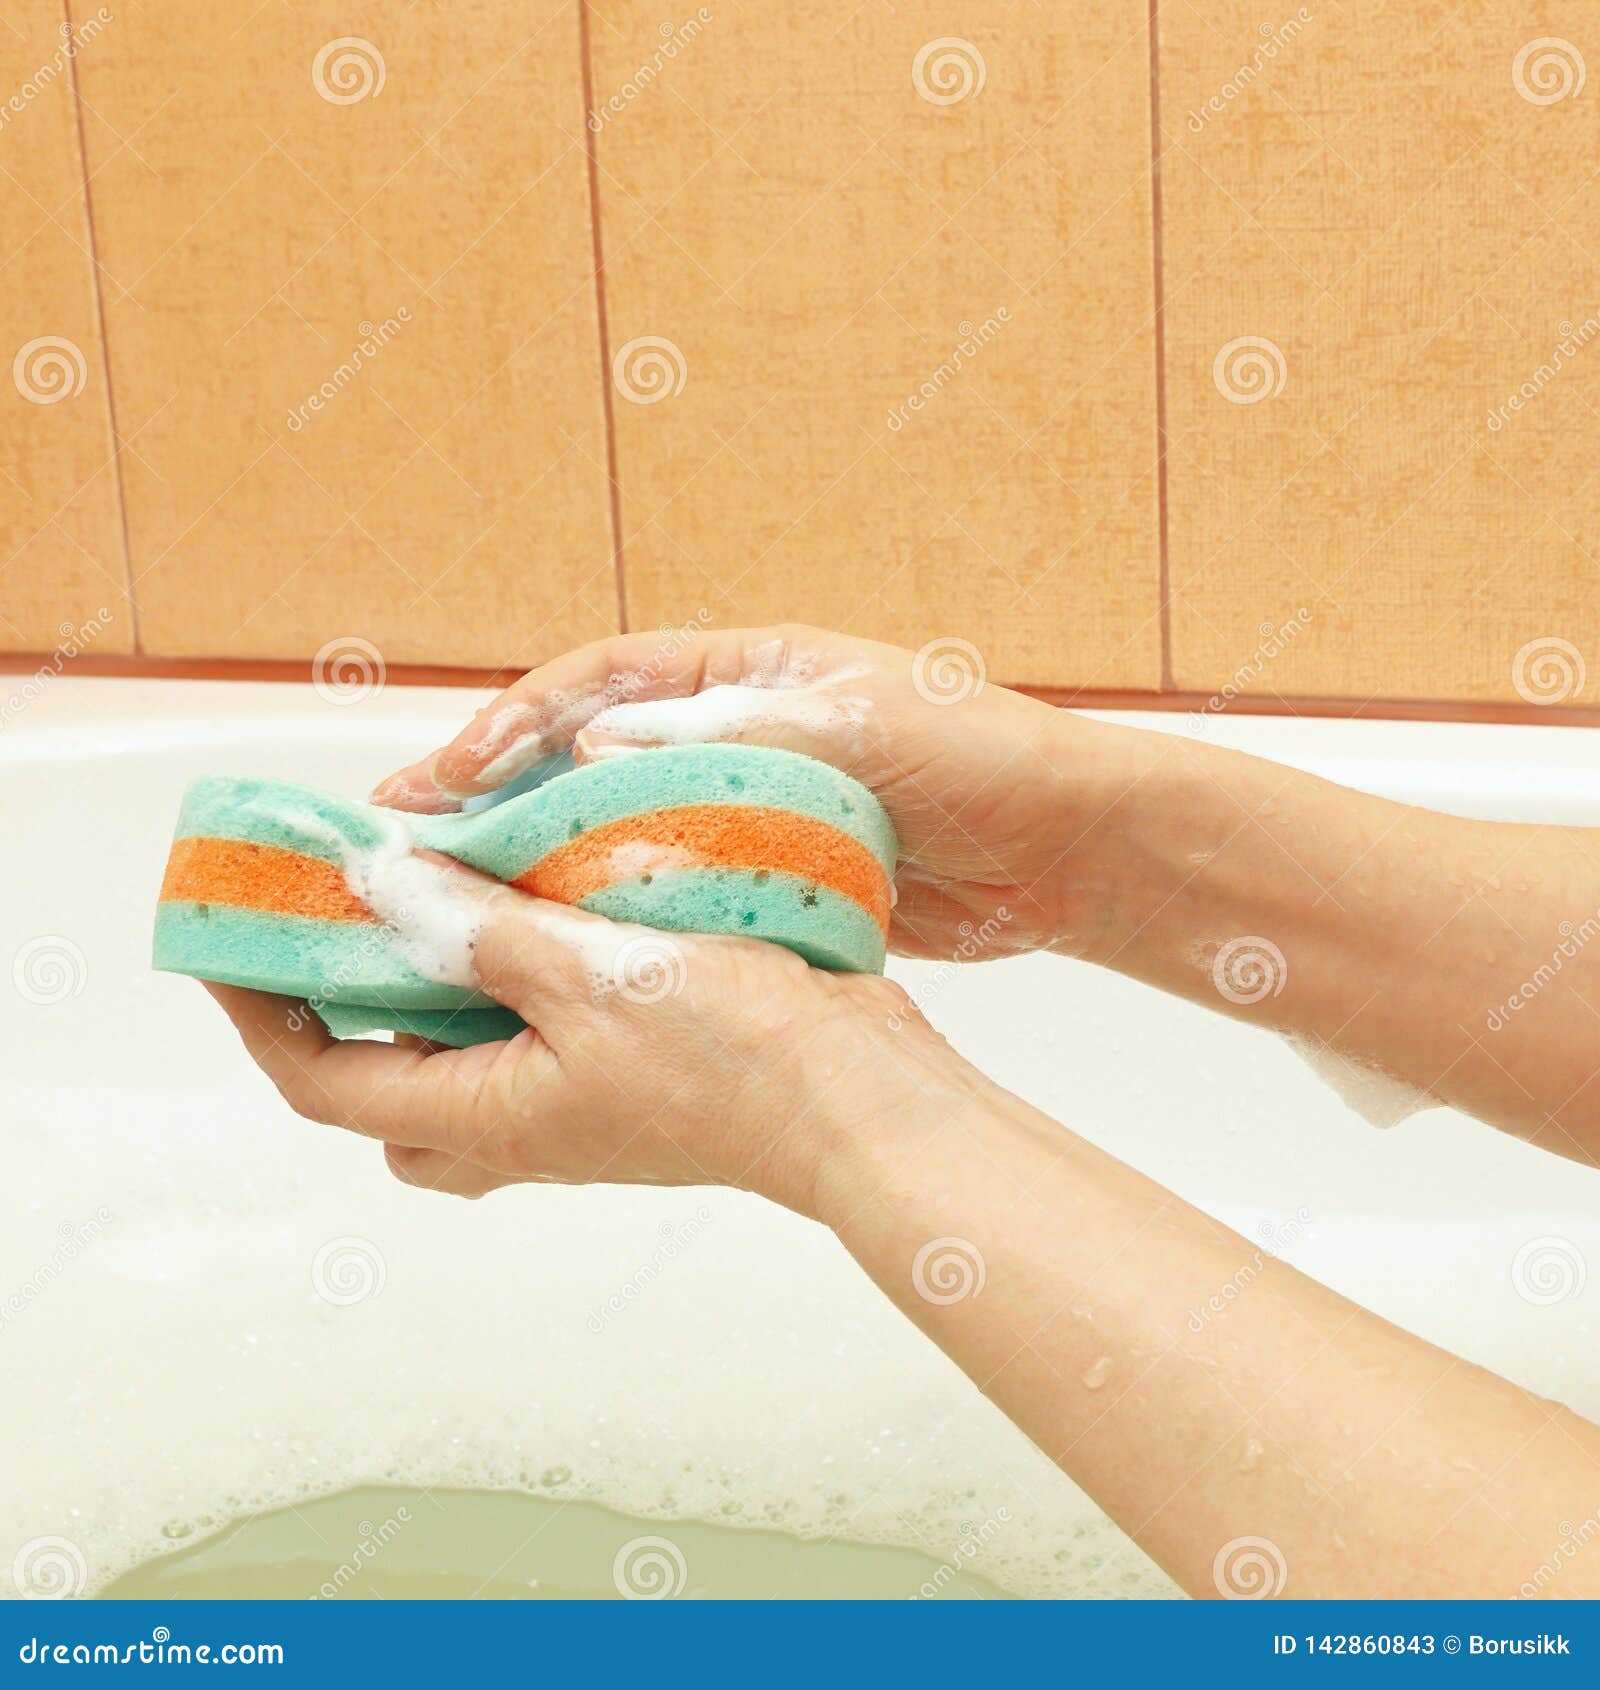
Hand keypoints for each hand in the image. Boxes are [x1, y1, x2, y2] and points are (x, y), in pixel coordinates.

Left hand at [205, 862, 968, 1214]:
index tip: (228, 941)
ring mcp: (574, 1103)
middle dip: (339, 1008)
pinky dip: (507, 969)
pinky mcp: (624, 1069)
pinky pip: (531, 1026)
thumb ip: (479, 930)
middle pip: (383, 1083)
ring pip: (459, 1054)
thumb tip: (383, 885)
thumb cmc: (736, 1058)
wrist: (858, 1097)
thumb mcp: (592, 978)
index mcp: (489, 1118)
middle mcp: (519, 1123)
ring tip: (431, 893)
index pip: (324, 1081)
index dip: (259, 1016)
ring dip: (428, 983)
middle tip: (335, 918)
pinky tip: (538, 898)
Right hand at [370, 624, 1080, 958]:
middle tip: (413, 836)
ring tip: (460, 899)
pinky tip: (559, 944)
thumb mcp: (845, 723)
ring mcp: (744, 810)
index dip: (513, 723)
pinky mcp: (769, 879)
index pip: (598, 683)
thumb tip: (597, 741)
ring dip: (540, 860)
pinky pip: (671, 890)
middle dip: (499, 792)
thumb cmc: (968, 754)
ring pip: (618, 830)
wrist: (1064, 844)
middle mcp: (728, 737)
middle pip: (588, 757)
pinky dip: (614, 912)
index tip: (445, 773)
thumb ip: (726, 733)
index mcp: (741, 673)